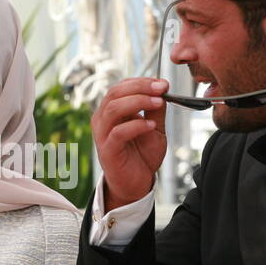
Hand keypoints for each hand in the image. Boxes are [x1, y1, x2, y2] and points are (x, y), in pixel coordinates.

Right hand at [92, 77, 168, 211]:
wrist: (137, 183)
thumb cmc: (142, 155)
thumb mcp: (154, 128)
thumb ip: (155, 111)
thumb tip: (161, 90)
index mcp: (112, 111)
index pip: (121, 87)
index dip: (142, 82)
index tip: (162, 84)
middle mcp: (103, 119)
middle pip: (115, 93)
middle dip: (140, 87)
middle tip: (161, 89)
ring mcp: (103, 134)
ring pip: (113, 109)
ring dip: (138, 102)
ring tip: (158, 103)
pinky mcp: (107, 150)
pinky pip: (118, 133)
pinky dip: (136, 126)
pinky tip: (150, 126)